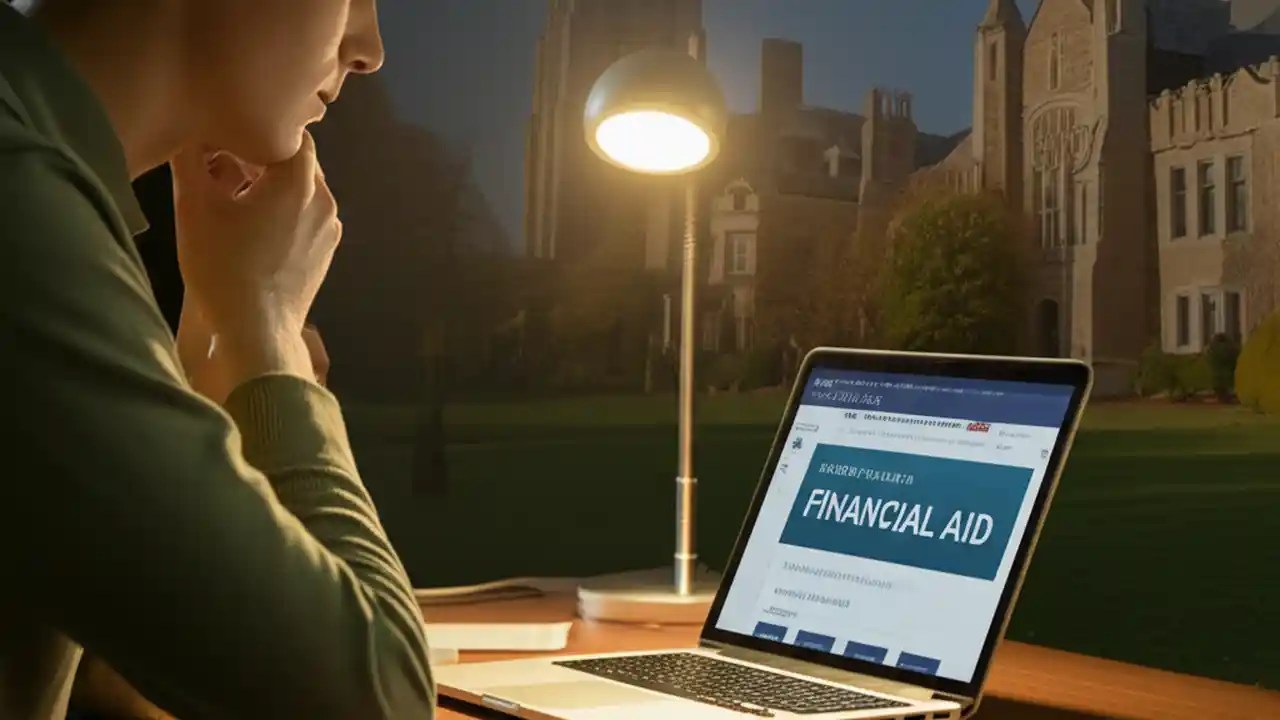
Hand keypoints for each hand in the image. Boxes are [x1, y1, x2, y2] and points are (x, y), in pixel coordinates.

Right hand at [172, 132, 340, 390]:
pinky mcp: (326, 251)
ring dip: (272, 188)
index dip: (257, 132)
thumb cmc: (223, 266)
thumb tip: (186, 132)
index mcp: (299, 180)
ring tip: (235, 204)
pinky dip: (284, 213)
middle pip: (297, 161)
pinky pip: (306, 217)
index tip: (227, 143)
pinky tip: (253, 232)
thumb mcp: (194, 207)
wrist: (256, 330)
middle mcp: (325, 199)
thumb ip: (189, 159)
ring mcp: (330, 228)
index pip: (289, 132)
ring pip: (302, 190)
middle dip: (262, 161)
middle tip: (224, 172)